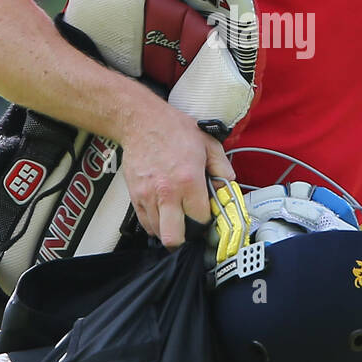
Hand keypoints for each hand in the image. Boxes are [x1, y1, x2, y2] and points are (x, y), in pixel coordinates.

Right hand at [117, 93, 235, 247]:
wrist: (141, 121)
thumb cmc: (173, 129)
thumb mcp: (207, 143)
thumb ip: (221, 167)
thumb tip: (227, 185)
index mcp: (189, 180)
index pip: (200, 218)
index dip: (206, 221)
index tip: (207, 216)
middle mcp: (167, 192)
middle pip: (173, 237)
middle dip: (185, 239)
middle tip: (191, 229)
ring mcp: (147, 196)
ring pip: (158, 233)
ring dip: (169, 230)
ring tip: (177, 218)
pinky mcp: (134, 196)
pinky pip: (145, 223)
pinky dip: (155, 223)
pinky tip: (164, 213)